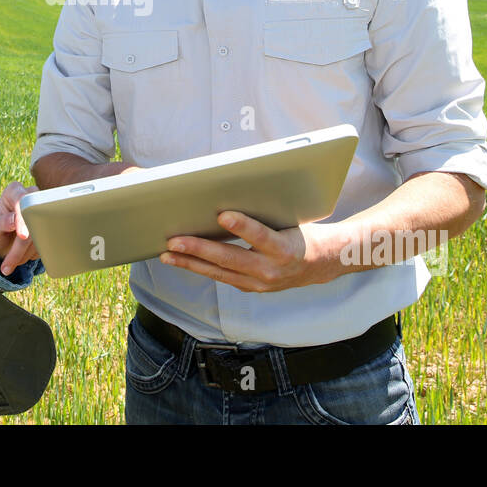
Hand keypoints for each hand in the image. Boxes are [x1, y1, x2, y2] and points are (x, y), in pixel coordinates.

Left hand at [0, 181, 39, 275]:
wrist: (3, 243)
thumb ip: (1, 222)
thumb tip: (14, 220)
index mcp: (14, 191)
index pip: (23, 201)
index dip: (24, 218)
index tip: (23, 236)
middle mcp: (31, 195)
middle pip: (34, 219)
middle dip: (23, 243)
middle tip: (9, 263)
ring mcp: (43, 209)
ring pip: (42, 233)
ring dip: (27, 252)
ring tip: (11, 261)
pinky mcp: (51, 225)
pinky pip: (48, 241)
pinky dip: (34, 254)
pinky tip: (22, 255)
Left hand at [159, 212, 345, 291]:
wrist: (319, 264)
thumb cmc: (300, 233)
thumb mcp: (289, 220)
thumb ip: (263, 215)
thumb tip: (229, 198)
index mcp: (285, 249)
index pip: (261, 236)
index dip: (242, 226)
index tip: (222, 215)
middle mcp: (271, 270)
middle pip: (230, 258)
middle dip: (199, 249)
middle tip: (174, 240)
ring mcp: (260, 283)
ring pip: (219, 272)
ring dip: (190, 263)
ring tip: (167, 254)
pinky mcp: (251, 288)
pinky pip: (221, 277)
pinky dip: (201, 268)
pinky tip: (182, 260)